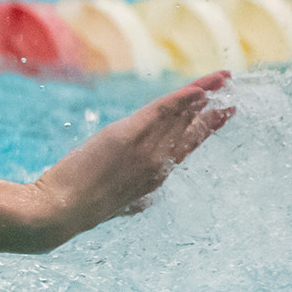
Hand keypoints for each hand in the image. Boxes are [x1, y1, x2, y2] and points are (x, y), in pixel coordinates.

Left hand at [31, 72, 232, 246]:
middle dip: (212, 112)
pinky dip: (181, 99)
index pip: (185, 148)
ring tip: (222, 79)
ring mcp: (144, 150)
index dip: (204, 131)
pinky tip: (198, 89)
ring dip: (202, 95)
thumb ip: (135, 198)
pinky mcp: (127, 136)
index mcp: (154, 180)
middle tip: (231, 94)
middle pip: (191, 131)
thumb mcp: (117, 207)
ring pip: (180, 117)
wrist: (60, 211)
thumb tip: (141, 202)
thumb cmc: (78, 211)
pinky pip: (161, 111)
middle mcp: (157, 164)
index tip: (219, 116)